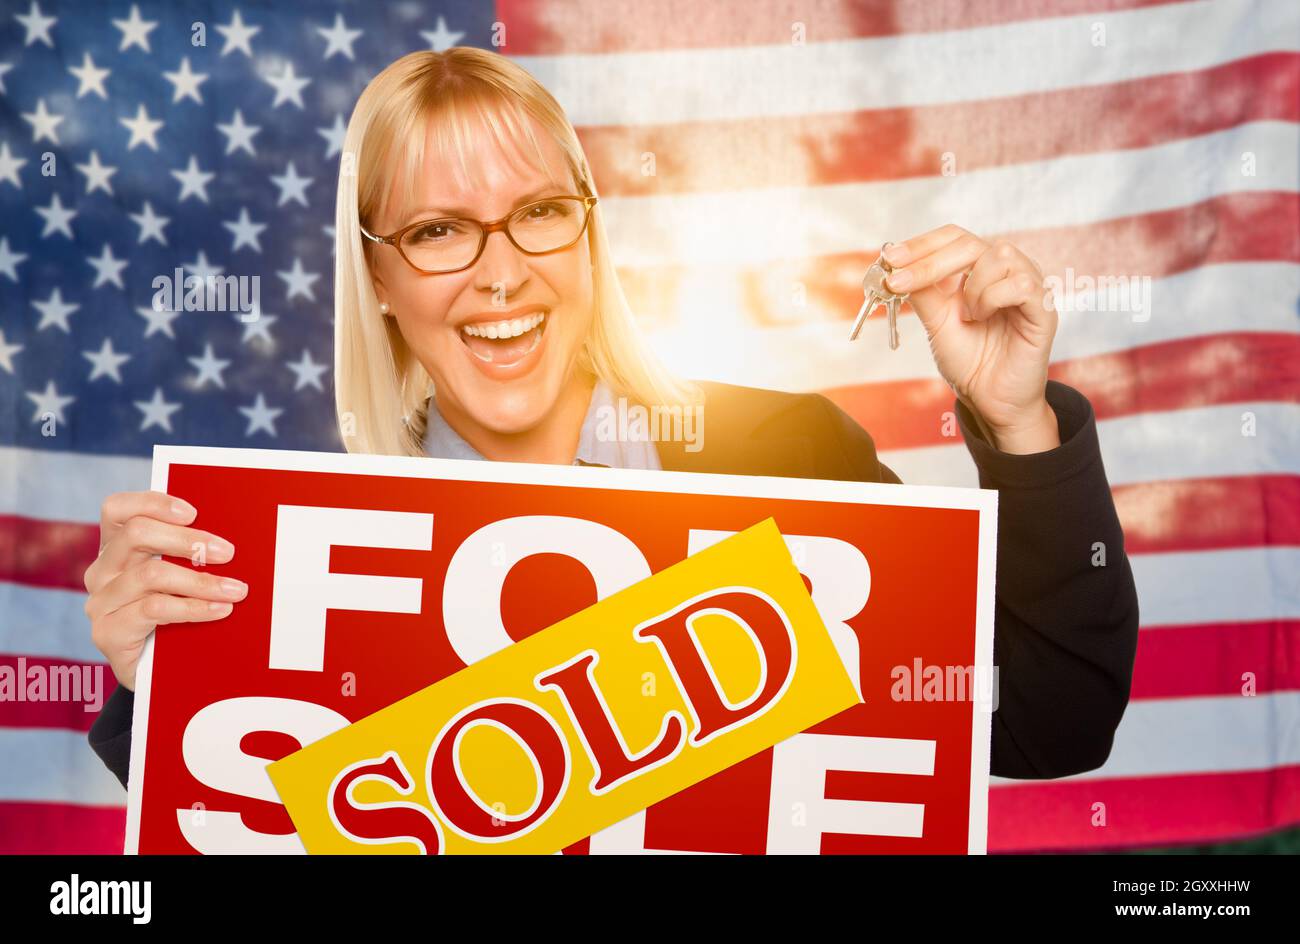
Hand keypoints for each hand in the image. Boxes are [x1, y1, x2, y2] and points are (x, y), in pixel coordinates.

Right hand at [84, 491, 246, 690]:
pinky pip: (153, 610)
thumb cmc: (173, 616)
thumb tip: (229, 538)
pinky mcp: (107, 632)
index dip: (152, 503)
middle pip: (136, 535)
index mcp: (116, 548)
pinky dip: (192, 607)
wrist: (155, 675)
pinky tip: (218, 610)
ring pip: (151, 575)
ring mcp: (101, 602)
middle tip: (228, 552)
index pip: (118, 510)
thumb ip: (189, 555)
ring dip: (200, 581)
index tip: (193, 512)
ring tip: (235, 590)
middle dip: (188, 540)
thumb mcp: (179, 579)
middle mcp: (102, 571)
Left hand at [882, 225, 1060, 453]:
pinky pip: (1022, 283)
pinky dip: (993, 298)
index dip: (921, 244)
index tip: (889, 257)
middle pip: (971, 243)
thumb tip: (897, 264)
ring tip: (966, 316)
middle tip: (900, 281)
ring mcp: (1028, 287)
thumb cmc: (968, 360)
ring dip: (972, 286)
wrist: (990, 400)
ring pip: (1000, 255)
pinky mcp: (1044, 308)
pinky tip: (982, 318)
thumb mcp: (936, 323)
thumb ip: (923, 293)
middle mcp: (1006, 272)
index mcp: (980, 271)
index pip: (954, 238)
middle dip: (930, 261)